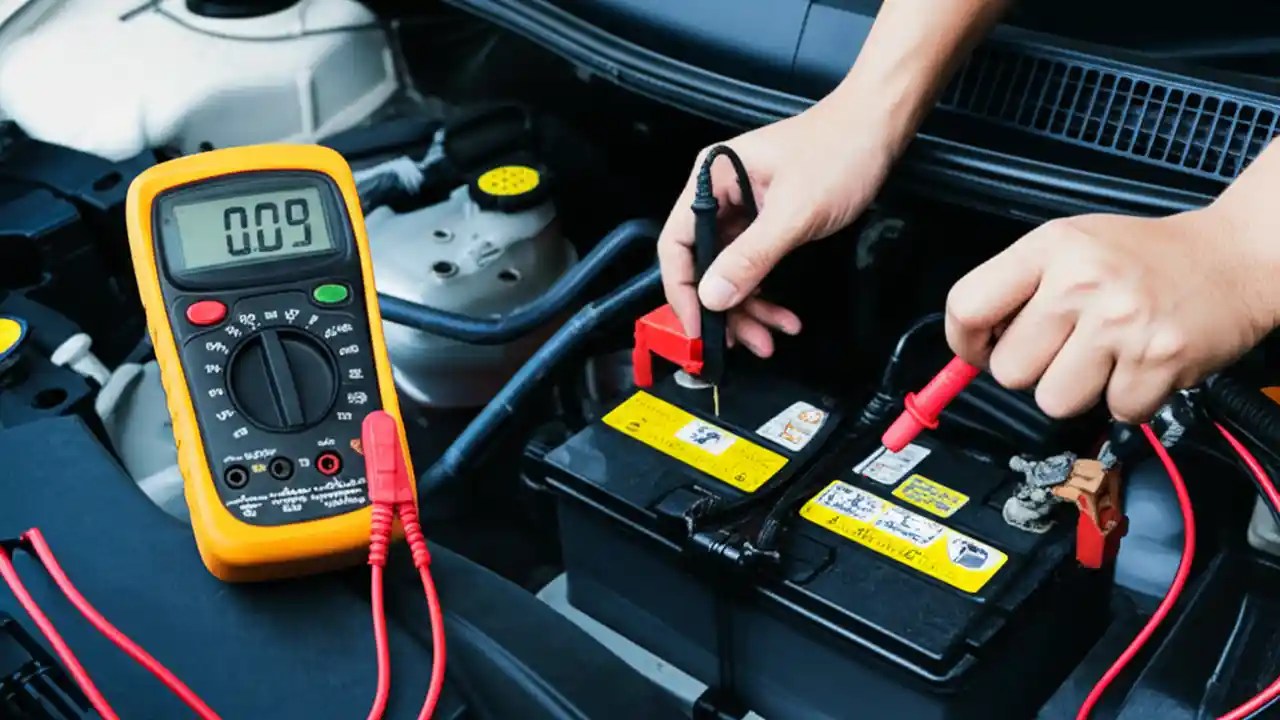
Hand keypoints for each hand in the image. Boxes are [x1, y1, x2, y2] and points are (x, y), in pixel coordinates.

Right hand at [657, 104, 893, 356]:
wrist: (879, 128)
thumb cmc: (839, 151)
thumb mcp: (794, 212)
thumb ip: (750, 257)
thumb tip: (712, 297)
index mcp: (711, 180)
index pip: (677, 244)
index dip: (682, 291)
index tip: (699, 328)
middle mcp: (720, 194)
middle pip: (703, 264)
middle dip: (725, 307)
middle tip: (744, 342)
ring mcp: (743, 208)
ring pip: (730, 271)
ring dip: (749, 307)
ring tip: (770, 336)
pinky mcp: (766, 220)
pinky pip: (754, 265)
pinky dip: (766, 292)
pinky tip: (783, 315)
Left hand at [945, 209, 1278, 421]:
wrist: (1234, 256)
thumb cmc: (1145, 256)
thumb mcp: (1070, 246)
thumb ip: (1018, 288)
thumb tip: (974, 346)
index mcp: (1050, 248)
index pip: (968, 307)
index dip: (965, 343)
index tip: (979, 351)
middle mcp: (1082, 283)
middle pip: (1009, 370)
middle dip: (1032, 369)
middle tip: (1066, 346)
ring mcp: (1120, 324)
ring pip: (1054, 400)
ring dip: (1078, 390)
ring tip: (1105, 355)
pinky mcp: (1158, 361)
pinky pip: (1113, 412)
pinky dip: (1127, 399)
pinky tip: (1139, 363)